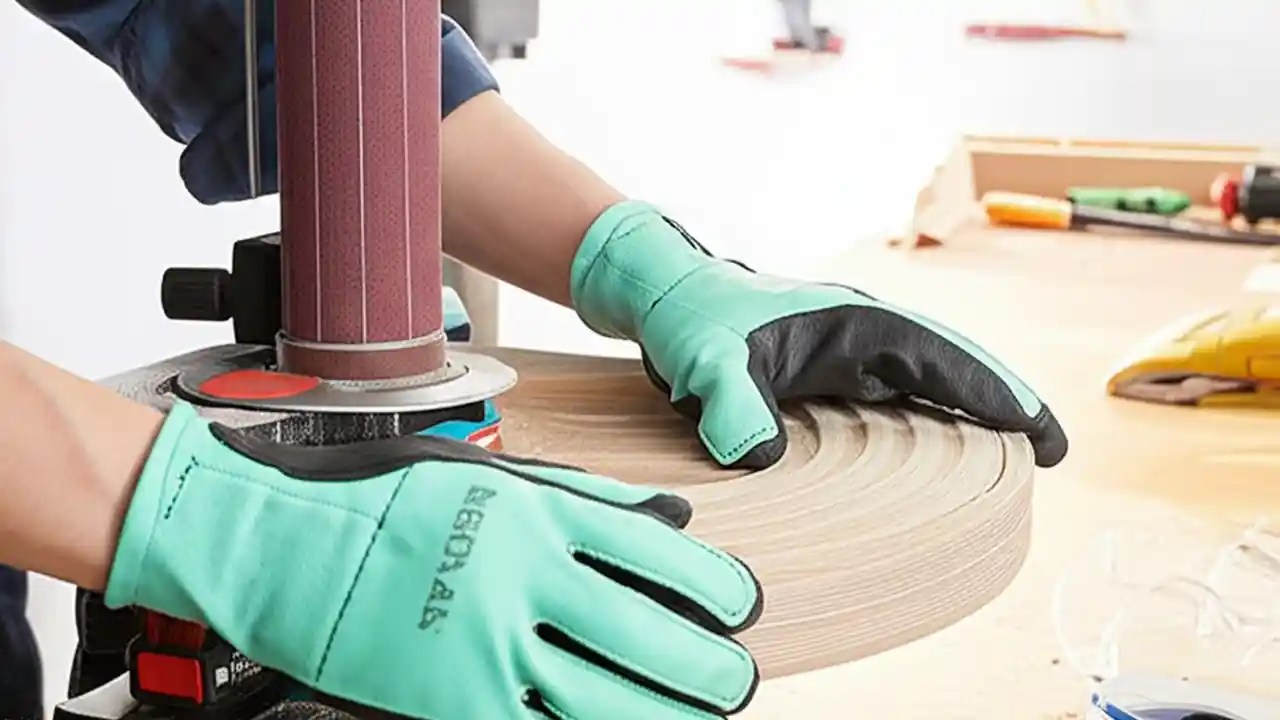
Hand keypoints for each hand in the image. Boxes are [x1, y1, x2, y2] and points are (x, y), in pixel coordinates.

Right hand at [106, 401, 762, 718]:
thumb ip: (587, 498)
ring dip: (668, 714)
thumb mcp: (492, 474)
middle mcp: (520, 579)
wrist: (280, 541)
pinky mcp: (453, 701)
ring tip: (703, 716)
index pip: (654, 552)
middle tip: (737, 679)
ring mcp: (485, 647)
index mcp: (535, 514)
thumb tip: (673, 515)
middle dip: (709, 668)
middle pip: (644, 635)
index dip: (714, 586)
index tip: (741, 604)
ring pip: (605, 700)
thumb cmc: (384, 497)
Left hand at [570, 201, 1066, 469]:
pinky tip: (935, 451)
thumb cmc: (691, 319)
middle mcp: (861, 335)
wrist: (662, 295)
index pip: (943, 358)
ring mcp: (846, 352)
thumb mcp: (707, 361)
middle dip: (1001, 403)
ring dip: (968, 413)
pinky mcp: (825, 372)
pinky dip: (924, 419)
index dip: (995, 393)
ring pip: (925, 383)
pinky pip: (891, 397)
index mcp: (854, 324)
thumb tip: (759, 456)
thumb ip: (733, 404)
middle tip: (1052, 451)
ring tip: (1014, 455)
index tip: (1042, 430)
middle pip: (950, 368)